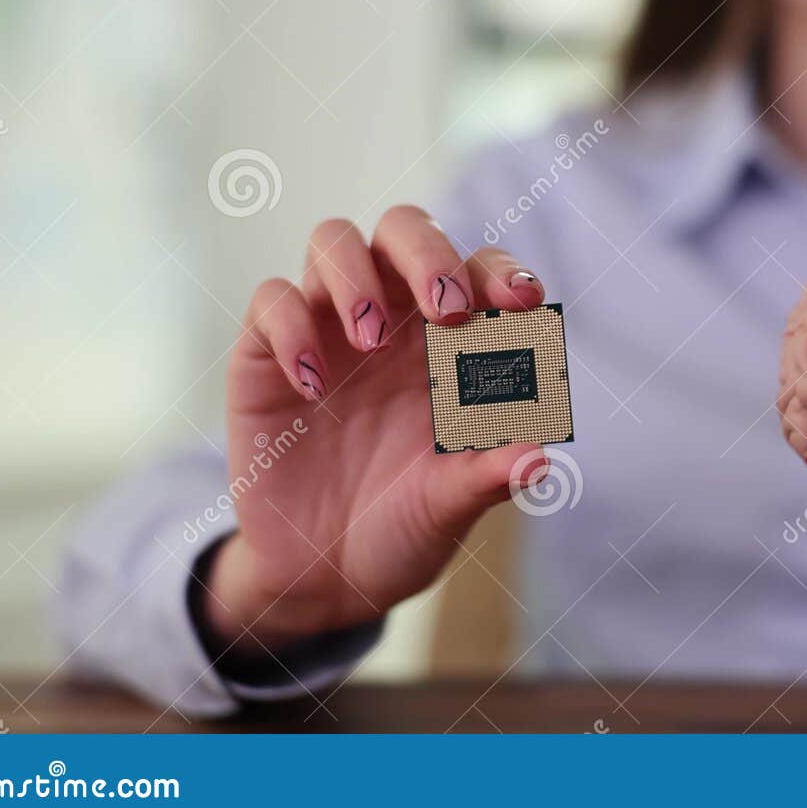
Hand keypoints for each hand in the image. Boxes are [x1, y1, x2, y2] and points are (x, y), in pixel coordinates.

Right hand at [202, 207, 550, 656]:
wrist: (326, 578)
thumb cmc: (404, 526)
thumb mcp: (450, 507)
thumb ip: (490, 478)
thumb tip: (540, 457)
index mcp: (450, 341)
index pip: (479, 271)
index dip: (501, 271)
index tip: (521, 300)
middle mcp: (391, 320)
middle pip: (405, 229)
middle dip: (430, 254)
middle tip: (446, 310)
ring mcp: (326, 328)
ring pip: (334, 241)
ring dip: (356, 276)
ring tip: (369, 342)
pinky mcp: (265, 355)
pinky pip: (272, 301)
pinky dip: (292, 328)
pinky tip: (313, 387)